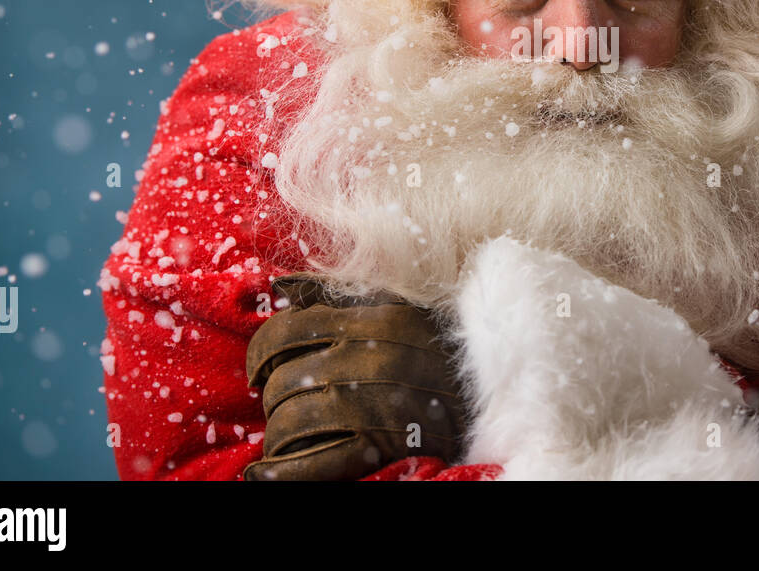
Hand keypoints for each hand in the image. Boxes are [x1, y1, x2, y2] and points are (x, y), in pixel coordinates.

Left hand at [243, 273, 466, 480]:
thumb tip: (281, 286)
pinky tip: (264, 474)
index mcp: (370, 320)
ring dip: (278, 432)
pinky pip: (316, 463)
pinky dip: (283, 472)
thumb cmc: (445, 343)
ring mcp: (373, 403)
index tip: (258, 369)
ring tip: (282, 436)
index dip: (261, 353)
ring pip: (292, 421)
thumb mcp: (398, 305)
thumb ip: (339, 294)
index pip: (288, 332)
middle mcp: (367, 359)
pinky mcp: (382, 443)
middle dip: (272, 397)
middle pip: (285, 380)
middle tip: (279, 404)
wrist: (500, 385)